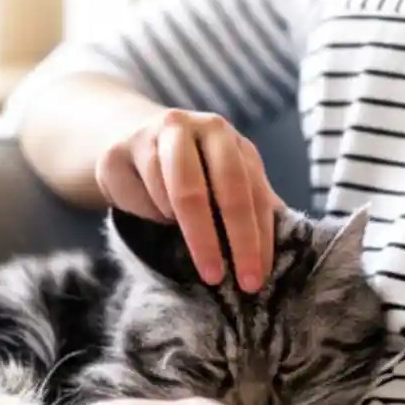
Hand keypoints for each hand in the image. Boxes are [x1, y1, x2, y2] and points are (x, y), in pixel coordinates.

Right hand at [95, 108, 280, 292]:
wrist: (128, 135)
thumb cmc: (188, 166)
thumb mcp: (224, 176)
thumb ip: (250, 202)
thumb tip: (288, 245)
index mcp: (225, 136)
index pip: (246, 191)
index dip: (253, 237)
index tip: (254, 278)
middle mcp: (189, 127)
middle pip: (204, 191)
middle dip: (213, 240)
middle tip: (218, 278)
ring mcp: (149, 137)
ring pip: (167, 196)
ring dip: (178, 227)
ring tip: (184, 241)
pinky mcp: (116, 154)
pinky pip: (136, 199)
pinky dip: (149, 215)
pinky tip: (155, 217)